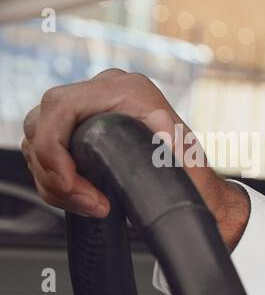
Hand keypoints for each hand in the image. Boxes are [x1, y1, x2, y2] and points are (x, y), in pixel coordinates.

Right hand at [20, 69, 248, 248]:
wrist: (195, 193)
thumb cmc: (192, 177)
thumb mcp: (185, 157)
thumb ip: (172, 141)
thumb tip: (163, 127)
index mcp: (127, 89)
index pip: (61, 106)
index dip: (53, 148)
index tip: (68, 184)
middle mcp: (104, 92)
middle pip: (42, 124)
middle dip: (53, 171)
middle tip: (82, 201)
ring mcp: (88, 110)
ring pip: (39, 142)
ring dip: (54, 181)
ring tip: (89, 205)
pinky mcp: (79, 131)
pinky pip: (47, 153)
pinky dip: (55, 182)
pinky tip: (80, 200)